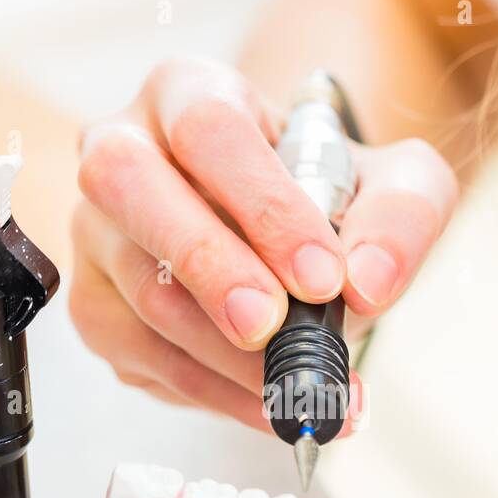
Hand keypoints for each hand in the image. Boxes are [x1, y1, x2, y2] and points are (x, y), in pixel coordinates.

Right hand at [71, 56, 456, 429]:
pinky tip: (273, 405)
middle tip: (271, 327)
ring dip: (227, 355)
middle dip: (209, 266)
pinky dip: (216, 393)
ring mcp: (97, 232)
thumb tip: (368, 282)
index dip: (264, 206)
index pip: (209, 130)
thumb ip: (400, 215)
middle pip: (131, 189)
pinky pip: (145, 357)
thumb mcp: (394, 181)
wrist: (289, 231)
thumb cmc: (326, 192)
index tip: (321, 276)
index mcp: (188, 92)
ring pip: (142, 292)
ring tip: (306, 387)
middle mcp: (121, 150)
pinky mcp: (97, 307)